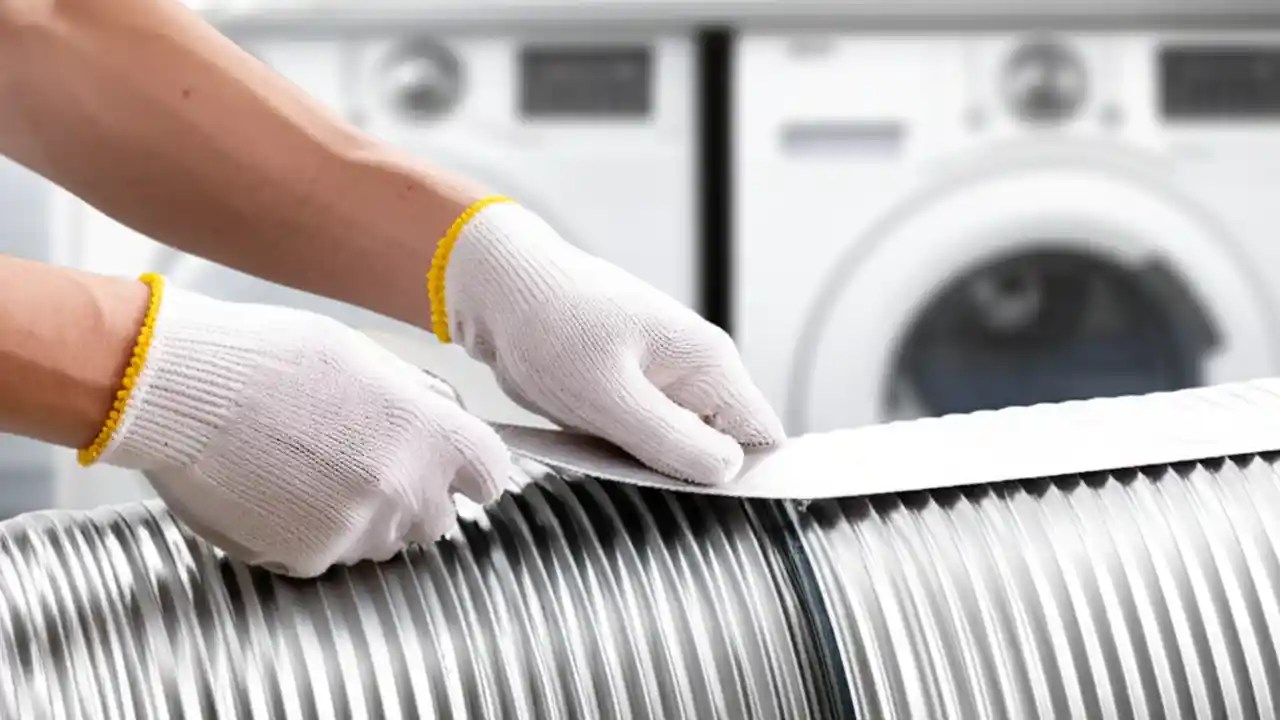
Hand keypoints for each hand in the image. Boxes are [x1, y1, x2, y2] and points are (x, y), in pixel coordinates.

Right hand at [94, 285, 509, 576]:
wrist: (176, 389)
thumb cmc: (270, 358)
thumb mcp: (365, 356)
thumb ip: (416, 400)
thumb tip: (445, 418)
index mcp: (428, 432)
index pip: (492, 475)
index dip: (472, 472)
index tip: (454, 469)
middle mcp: (403, 489)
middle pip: (438, 520)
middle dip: (414, 499)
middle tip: (366, 465)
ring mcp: (356, 530)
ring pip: (383, 541)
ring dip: (363, 518)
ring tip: (310, 472)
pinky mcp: (307, 558)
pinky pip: (330, 555)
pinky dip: (312, 533)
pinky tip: (278, 490)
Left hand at [434, 201, 785, 484]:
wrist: (494, 287)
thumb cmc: (549, 325)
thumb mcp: (609, 396)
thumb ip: (672, 439)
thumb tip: (728, 471)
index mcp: (707, 362)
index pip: (761, 435)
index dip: (747, 477)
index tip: (710, 506)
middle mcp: (692, 372)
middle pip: (720, 448)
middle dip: (689, 476)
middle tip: (641, 483)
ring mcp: (660, 382)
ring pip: (677, 449)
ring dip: (649, 467)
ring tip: (606, 459)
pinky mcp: (628, 393)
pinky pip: (642, 439)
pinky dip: (621, 454)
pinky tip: (590, 449)